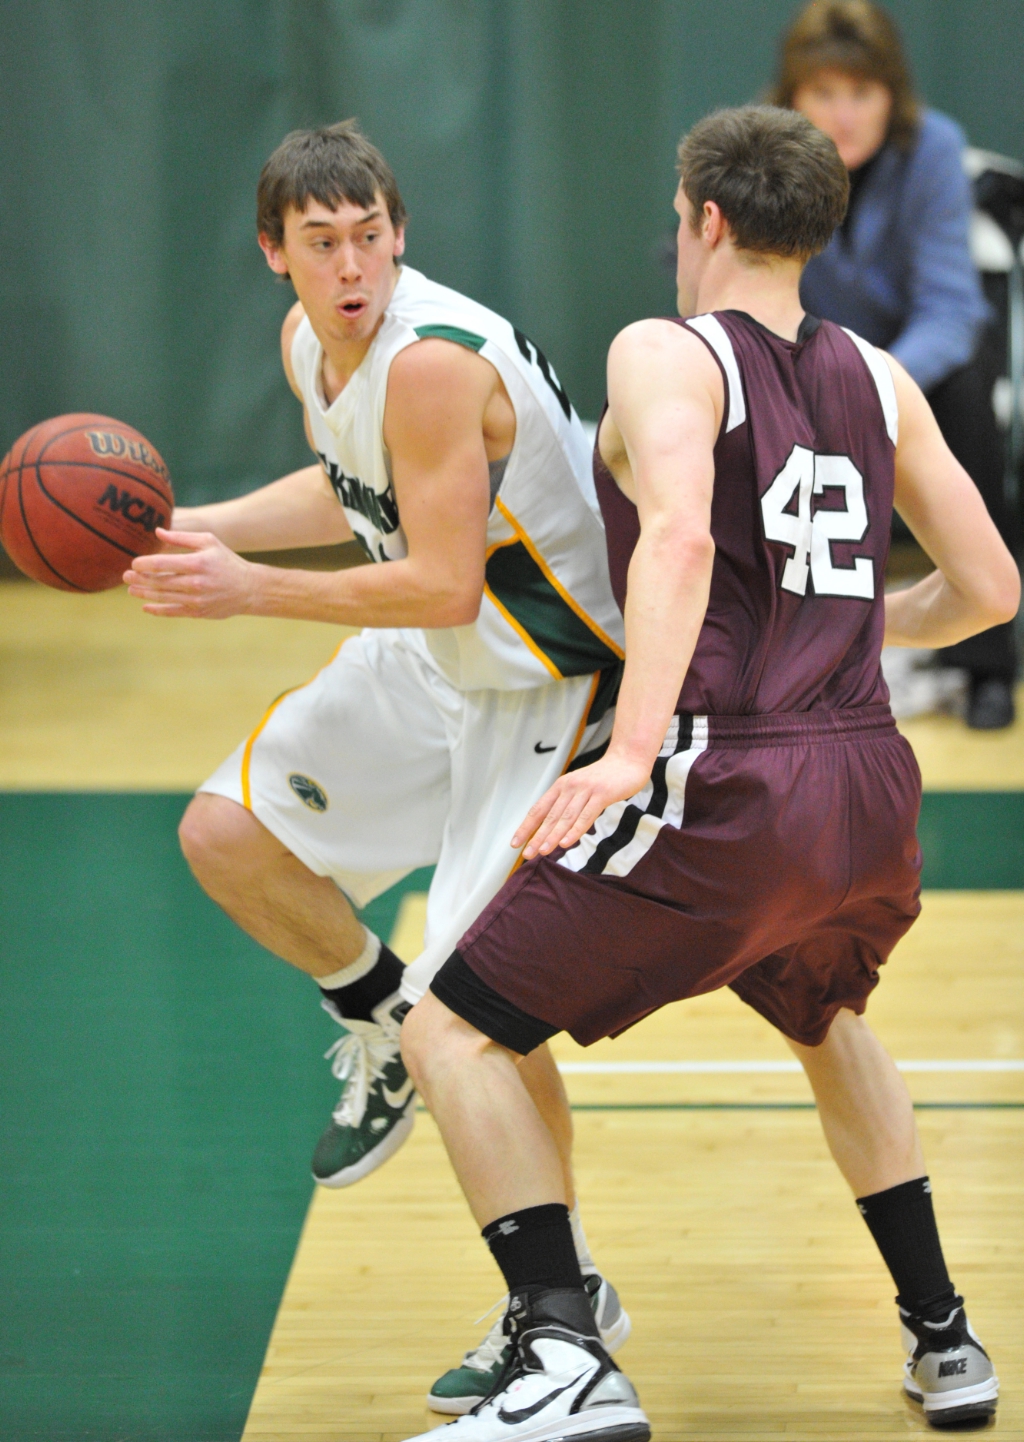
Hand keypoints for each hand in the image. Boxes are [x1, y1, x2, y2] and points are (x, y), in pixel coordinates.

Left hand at [125, 528, 256, 618]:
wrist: (249, 588)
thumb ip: (181, 537)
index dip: (143, 564)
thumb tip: (157, 532)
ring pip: (163, 598)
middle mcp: (195, 583)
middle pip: (159, 582)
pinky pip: (173, 612)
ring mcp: (196, 600)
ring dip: (144, 594)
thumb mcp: (208, 542)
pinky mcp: (198, 612)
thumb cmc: (226, 561)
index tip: (134, 563)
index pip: (161, 564)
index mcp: (196, 563)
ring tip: (131, 589)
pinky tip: (145, 607)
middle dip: (139, 579)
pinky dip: (157, 610)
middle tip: (125, 576)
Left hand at [512, 751, 652, 859]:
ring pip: (565, 818)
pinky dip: (575, 830)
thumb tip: (556, 832)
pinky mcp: (601, 794)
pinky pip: (585, 816)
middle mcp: (569, 787)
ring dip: (552, 836)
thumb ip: (569, 806)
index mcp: (561, 786)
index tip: (515, 843)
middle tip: (526, 853)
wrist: (628, 760)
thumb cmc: (604, 778)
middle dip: (536, 837)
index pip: (538, 809)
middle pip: (549, 817)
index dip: (526, 827)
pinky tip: (566, 842)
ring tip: (542, 851)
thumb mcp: (580, 789)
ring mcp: (585, 790)